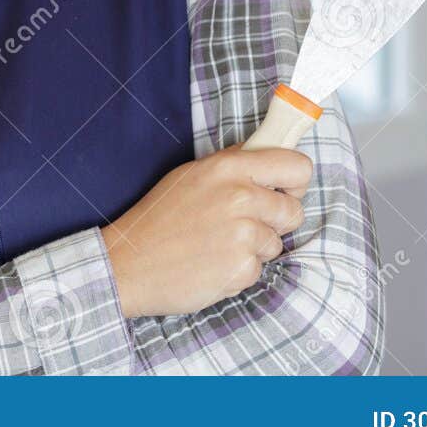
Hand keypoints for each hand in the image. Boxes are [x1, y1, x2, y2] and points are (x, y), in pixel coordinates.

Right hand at [99, 145, 311, 318]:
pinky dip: (239, 271)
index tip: (284, 190)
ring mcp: (242, 234)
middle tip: (246, 225)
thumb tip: (266, 156)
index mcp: (228, 168)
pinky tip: (212, 265)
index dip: (294, 181)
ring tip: (218, 245)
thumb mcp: (191, 175)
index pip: (297, 165)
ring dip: (254, 248)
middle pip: (295, 210)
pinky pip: (259, 269)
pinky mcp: (241, 268)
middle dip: (276, 221)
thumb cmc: (158, 219)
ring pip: (276, 243)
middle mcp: (240, 196)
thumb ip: (232, 166)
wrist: (129, 263)